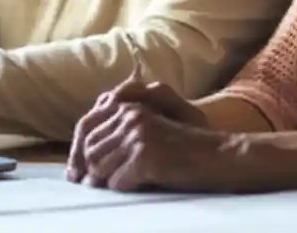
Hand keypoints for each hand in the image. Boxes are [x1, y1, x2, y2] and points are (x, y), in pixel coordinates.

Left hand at [75, 103, 232, 191]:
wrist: (218, 156)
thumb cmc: (184, 152)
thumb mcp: (149, 135)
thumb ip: (119, 141)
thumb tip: (85, 171)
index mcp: (128, 108)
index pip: (86, 131)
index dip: (80, 157)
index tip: (78, 178)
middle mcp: (129, 116)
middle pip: (89, 150)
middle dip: (92, 172)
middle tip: (94, 188)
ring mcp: (136, 134)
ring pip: (100, 167)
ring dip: (108, 181)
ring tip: (126, 183)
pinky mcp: (145, 155)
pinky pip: (117, 181)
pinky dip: (125, 188)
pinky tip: (140, 185)